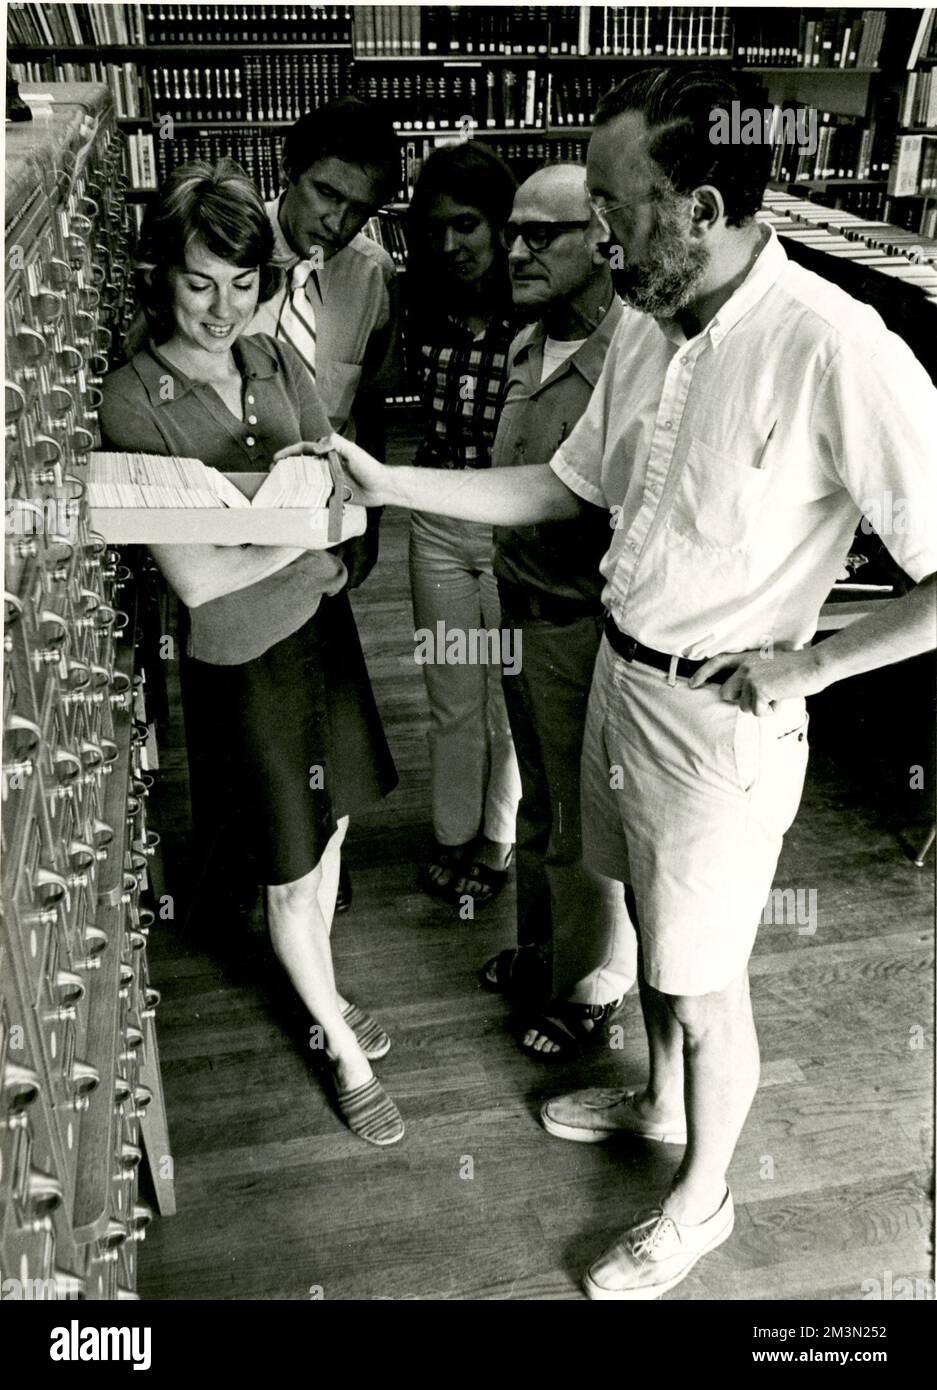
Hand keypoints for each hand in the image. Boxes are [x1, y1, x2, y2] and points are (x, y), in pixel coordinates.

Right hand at [273, 434, 389, 507]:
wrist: (383, 488)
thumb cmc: (370, 468)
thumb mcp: (354, 451)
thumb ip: (337, 443)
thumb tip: (318, 445)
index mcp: (330, 453)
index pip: (305, 449)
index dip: (290, 452)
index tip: (277, 458)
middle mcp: (327, 466)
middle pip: (302, 465)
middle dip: (287, 468)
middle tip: (273, 474)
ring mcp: (329, 480)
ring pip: (307, 480)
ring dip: (293, 483)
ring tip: (280, 489)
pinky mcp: (333, 493)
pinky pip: (316, 494)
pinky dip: (306, 497)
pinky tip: (297, 502)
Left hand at [689, 646, 826, 714]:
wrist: (815, 664)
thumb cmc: (799, 668)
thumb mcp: (771, 666)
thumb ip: (755, 675)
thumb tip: (745, 696)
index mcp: (747, 657)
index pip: (718, 662)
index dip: (703, 674)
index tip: (691, 684)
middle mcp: (745, 665)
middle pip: (726, 694)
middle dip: (744, 702)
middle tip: (765, 697)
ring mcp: (750, 676)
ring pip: (745, 706)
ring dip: (763, 707)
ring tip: (779, 694)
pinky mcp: (758, 688)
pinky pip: (759, 712)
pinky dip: (772, 710)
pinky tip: (783, 697)